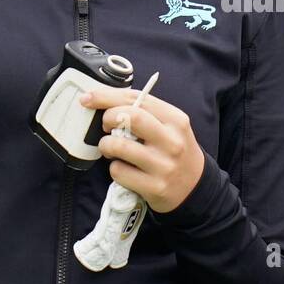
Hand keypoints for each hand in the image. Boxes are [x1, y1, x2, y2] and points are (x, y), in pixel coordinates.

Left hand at [78, 86, 206, 213]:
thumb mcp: (171, 126)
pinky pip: (119, 172)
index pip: (137, 99)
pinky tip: (123, 169)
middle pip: (130, 117)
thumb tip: (106, 102)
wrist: (195, 187)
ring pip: (119, 146)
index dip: (107, 96)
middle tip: (105, 125)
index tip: (88, 98)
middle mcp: (172, 141)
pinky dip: (114, 168)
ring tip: (110, 148)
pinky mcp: (154, 187)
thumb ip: (145, 113)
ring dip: (106, 145)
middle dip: (108, 118)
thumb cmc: (175, 151)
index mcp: (175, 119)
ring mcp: (163, 165)